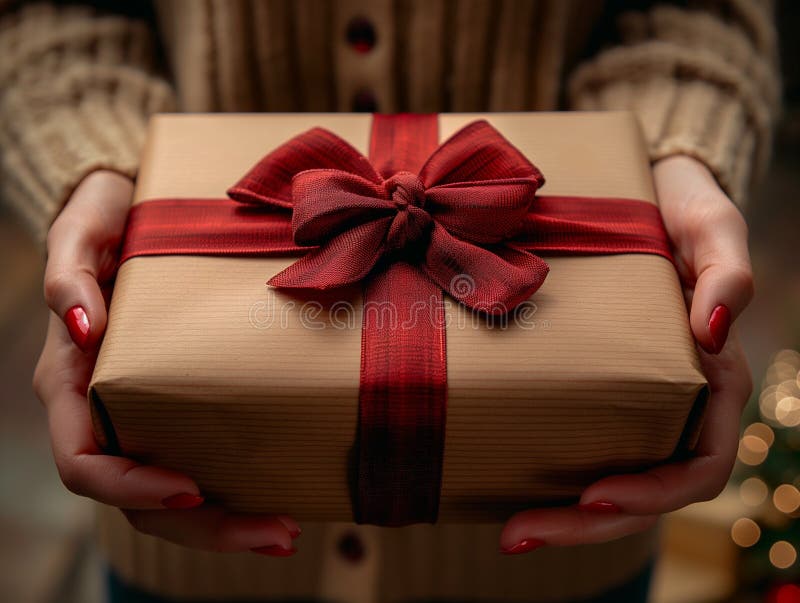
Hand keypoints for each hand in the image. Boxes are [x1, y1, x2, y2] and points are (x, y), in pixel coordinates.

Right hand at [33, 170, 299, 554]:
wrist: (141, 213)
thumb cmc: (111, 217)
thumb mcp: (86, 227)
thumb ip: (71, 271)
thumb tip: (82, 325)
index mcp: (71, 382)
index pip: (85, 462)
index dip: (131, 486)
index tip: (192, 488)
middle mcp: (104, 411)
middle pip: (138, 500)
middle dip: (205, 527)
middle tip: (279, 534)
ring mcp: (143, 415)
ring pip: (173, 497)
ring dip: (229, 524)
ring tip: (289, 532)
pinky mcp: (180, 406)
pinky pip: (201, 462)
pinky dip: (238, 491)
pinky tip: (283, 497)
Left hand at [500, 155, 753, 552]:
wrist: (638, 190)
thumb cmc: (682, 208)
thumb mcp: (713, 229)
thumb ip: (727, 275)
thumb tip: (714, 333)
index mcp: (712, 382)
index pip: (698, 466)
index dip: (654, 493)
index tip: (594, 495)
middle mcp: (671, 402)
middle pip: (641, 492)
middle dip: (584, 524)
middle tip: (516, 534)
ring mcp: (628, 398)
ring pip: (605, 481)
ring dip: (559, 516)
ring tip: (506, 531)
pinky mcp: (588, 383)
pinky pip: (573, 443)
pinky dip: (543, 473)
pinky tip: (499, 484)